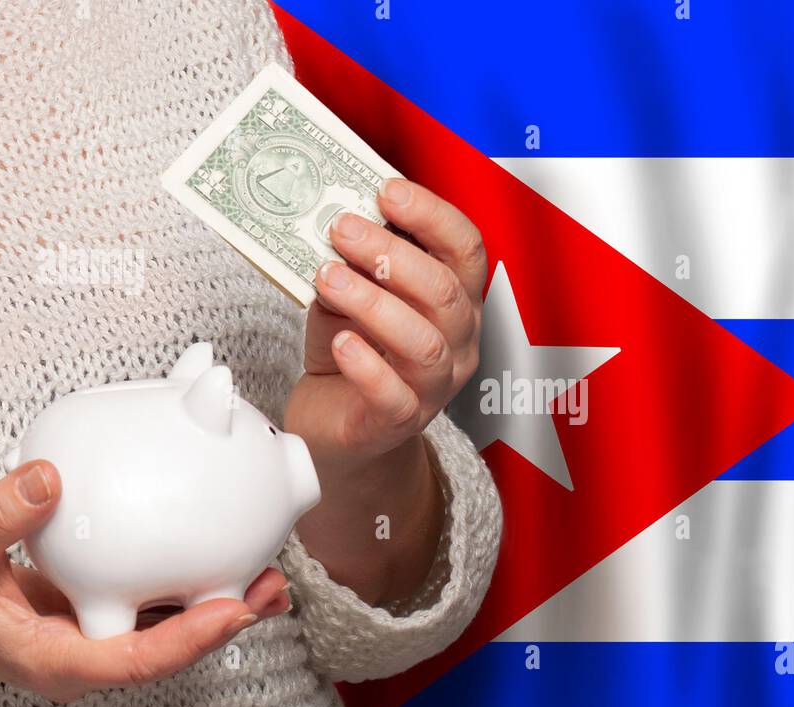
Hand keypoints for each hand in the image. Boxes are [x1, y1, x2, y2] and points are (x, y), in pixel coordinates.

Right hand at [0, 461, 290, 702]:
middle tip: (272, 586)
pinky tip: (222, 557)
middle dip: (226, 622)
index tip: (234, 611)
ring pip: (169, 631)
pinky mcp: (98, 615)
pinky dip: (191, 586)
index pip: (135, 661)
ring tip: (270, 574)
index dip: (189, 640)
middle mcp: (84, 657)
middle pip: (170, 650)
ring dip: (221, 606)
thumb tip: (47, 478)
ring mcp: (94, 638)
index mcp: (54, 659)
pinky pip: (154, 607)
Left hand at [284, 178, 486, 603]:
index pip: (466, 250)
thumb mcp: (350, 294)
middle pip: (446, 293)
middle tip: (342, 228)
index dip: (433, 215)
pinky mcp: (399, 422)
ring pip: (423, 342)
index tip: (387, 190)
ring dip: (373, 303)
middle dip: (393, 254)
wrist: (334, 428)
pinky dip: (366, 364)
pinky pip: (393, 395)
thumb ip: (352, 262)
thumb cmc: (349, 349)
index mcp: (455, 301)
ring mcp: (434, 386)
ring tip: (327, 277)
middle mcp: (457, 342)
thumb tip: (333, 217)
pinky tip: (339, 343)